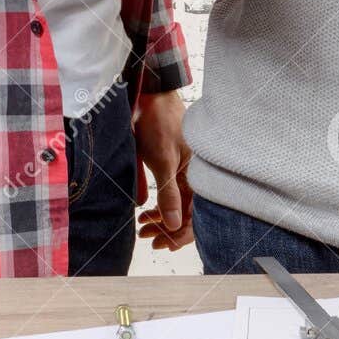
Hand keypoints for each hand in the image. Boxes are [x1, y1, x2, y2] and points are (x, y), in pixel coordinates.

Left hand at [133, 89, 193, 250]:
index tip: (163, 244)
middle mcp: (189, 175)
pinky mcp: (164, 164)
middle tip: (148, 238)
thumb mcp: (163, 161)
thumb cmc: (159, 122)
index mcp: (196, 175)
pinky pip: (165, 192)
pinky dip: (155, 205)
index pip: (196, 215)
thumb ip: (169, 194)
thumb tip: (174, 225)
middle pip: (185, 212)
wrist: (148, 93)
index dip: (181, 234)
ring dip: (159, 219)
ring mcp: (177, 170)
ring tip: (142, 227)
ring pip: (174, 204)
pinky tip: (142, 210)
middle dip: (168, 229)